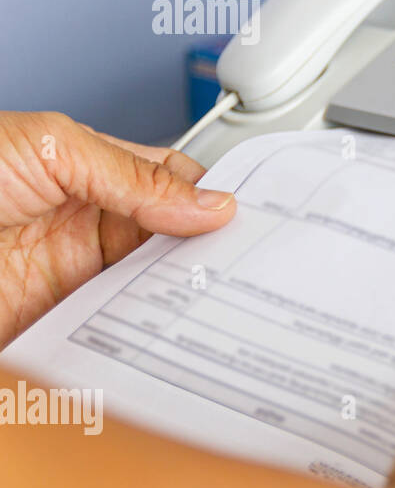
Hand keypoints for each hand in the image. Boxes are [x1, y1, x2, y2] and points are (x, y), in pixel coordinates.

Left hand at [0, 111, 236, 348]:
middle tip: (252, 261)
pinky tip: (169, 330)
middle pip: (174, 242)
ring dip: (183, 295)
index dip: (215, 197)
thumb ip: (134, 177)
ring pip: (152, 291)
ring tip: (219, 295)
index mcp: (93, 174)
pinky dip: (145, 337)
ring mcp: (74, 279)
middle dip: (210, 250)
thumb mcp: (48, 149)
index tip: (254, 214)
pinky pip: (114, 334)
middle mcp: (88, 227)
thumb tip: (208, 204)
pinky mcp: (57, 327)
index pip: (175, 184)